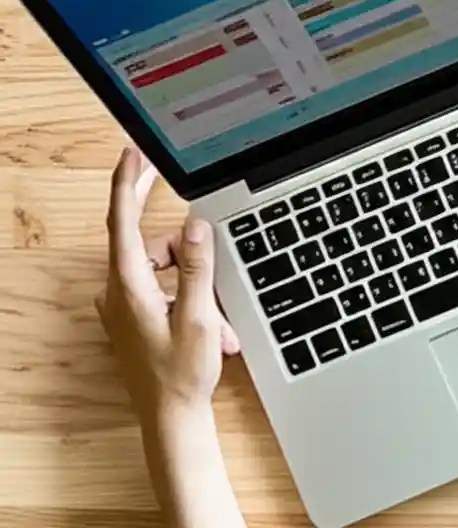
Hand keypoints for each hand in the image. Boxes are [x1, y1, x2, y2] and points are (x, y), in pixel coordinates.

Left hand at [97, 147, 246, 527]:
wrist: (172, 419)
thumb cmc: (182, 375)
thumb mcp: (200, 316)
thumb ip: (197, 267)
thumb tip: (194, 226)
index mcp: (129, 287)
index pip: (122, 221)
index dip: (128, 184)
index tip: (135, 155)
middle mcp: (119, 293)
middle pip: (150, 246)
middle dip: (187, 253)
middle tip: (213, 261)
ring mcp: (124, 308)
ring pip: (161, 271)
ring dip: (195, 285)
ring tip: (221, 319)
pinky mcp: (135, 320)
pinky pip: (162, 291)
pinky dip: (188, 300)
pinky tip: (212, 327)